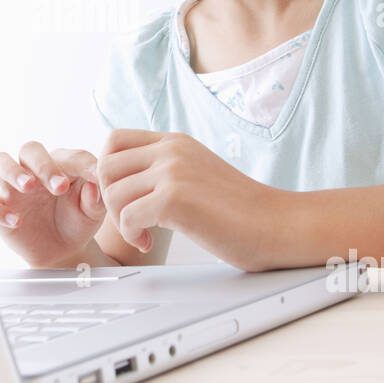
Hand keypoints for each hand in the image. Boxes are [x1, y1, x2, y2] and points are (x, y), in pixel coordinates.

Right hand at [0, 141, 105, 267]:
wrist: (63, 250)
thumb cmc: (78, 221)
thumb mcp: (94, 212)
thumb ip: (97, 198)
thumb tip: (94, 184)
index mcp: (61, 164)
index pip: (68, 155)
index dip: (81, 163)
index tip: (94, 176)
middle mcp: (33, 170)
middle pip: (29, 150)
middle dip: (43, 165)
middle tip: (59, 186)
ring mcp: (13, 187)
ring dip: (13, 171)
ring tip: (29, 186)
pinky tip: (16, 221)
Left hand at [96, 128, 284, 270]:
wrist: (277, 225)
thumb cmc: (242, 211)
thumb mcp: (199, 173)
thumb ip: (167, 169)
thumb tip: (129, 180)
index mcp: (175, 142)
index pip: (114, 140)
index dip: (108, 172)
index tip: (125, 199)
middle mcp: (171, 150)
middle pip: (105, 167)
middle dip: (109, 200)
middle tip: (131, 220)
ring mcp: (173, 172)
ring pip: (112, 194)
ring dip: (121, 221)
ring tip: (144, 234)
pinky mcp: (175, 198)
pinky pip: (127, 217)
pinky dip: (133, 236)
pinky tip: (151, 242)